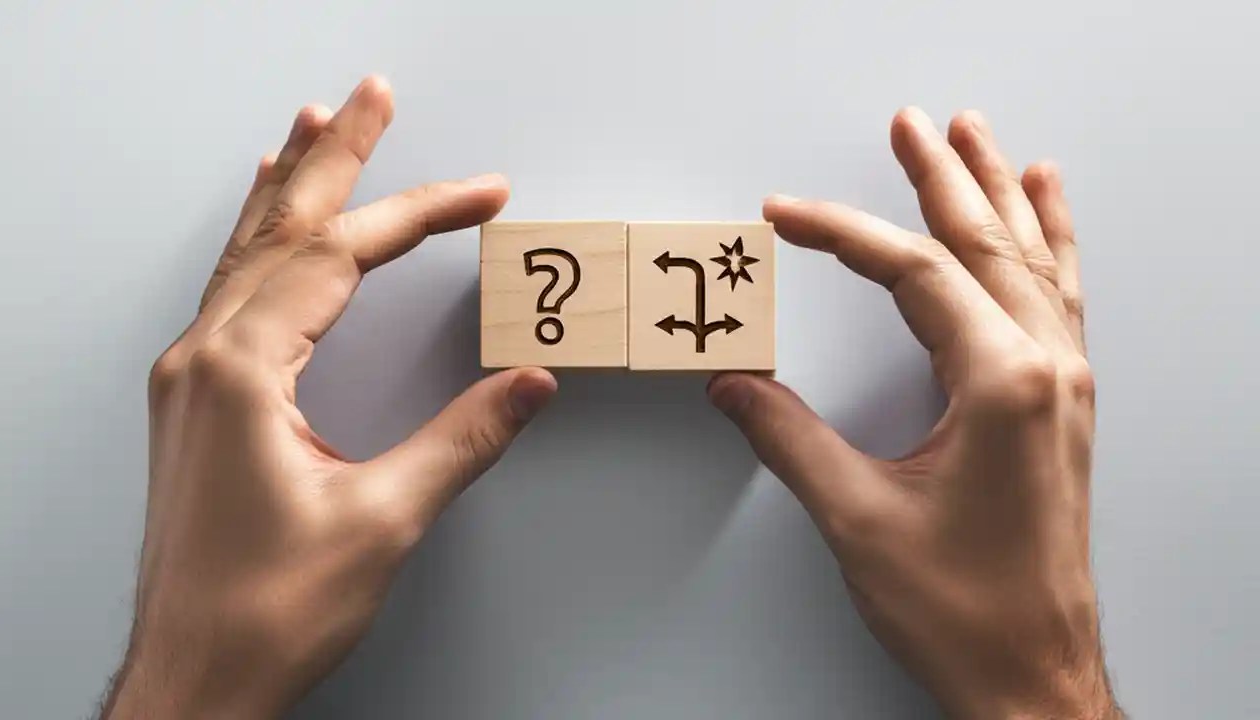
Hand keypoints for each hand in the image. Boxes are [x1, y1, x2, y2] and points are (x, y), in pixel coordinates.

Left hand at [103, 77, 556, 718]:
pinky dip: (261, 242)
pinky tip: (268, 225)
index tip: (480, 194)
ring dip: (291, 186)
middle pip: (281, 228)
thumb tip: (528, 382)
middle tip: (372, 95)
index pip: (341, 258)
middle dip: (335, 156)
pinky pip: (230, 291)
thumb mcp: (383, 519)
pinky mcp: (196, 404)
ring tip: (317, 127)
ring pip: (246, 253)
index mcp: (242, 373)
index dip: (417, 214)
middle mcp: (204, 360)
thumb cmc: (266, 611)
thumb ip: (462, 439)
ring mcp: (191, 379)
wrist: (193, 679)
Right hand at [710, 109, 1118, 718]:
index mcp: (1002, 384)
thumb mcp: (856, 517)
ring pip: (1031, 261)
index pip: (915, 275)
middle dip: (943, 176)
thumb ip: (789, 437)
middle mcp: (1046, 370)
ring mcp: (1064, 387)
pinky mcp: (1061, 408)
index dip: (844, 234)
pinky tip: (1046, 216)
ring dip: (1000, 194)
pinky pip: (1058, 299)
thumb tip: (735, 383)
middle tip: (911, 123)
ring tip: (978, 140)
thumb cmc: (961, 610)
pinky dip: (1049, 245)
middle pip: (987, 244)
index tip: (787, 215)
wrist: (1031, 677)